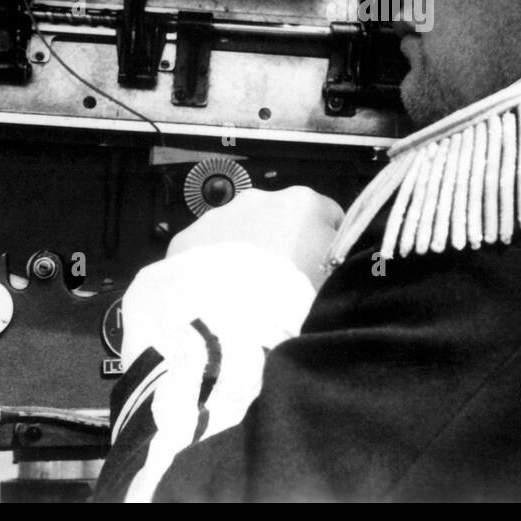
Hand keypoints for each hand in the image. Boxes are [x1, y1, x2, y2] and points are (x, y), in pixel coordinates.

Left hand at [166, 186, 344, 290]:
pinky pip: (206, 248)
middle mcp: (260, 197)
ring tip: (244, 292)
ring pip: (239, 231)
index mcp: (304, 204)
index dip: (328, 247)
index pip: (328, 218)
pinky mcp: (187, 237)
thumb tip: (329, 258)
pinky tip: (215, 294)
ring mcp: (219, 214)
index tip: (322, 272)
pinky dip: (212, 265)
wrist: (228, 322)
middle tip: (279, 285)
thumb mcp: (331, 279)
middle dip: (280, 245)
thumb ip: (332, 259)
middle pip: (279, 220)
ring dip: (244, 252)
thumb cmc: (292, 299)